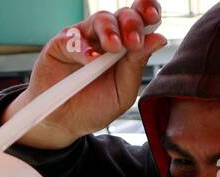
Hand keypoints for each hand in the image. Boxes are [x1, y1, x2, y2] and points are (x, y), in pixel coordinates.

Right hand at [8, 0, 166, 149]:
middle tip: (134, 42)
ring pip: (100, 19)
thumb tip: (159, 38)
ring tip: (113, 48)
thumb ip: (137, 65)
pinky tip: (91, 60)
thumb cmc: (94, 107)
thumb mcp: (122, 91)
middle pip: (122, 16)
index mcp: (126, 46)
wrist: (64, 123)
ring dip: (110, 31)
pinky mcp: (60, 44)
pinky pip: (73, 38)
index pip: (140, 20)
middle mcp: (106, 37)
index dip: (148, 11)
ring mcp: (84, 38)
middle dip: (132, 24)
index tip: (153, 17)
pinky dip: (83, 48)